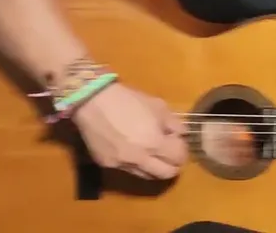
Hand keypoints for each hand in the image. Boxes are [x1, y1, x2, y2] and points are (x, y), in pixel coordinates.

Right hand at [71, 83, 187, 179]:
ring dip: (155, 167)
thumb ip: (174, 123)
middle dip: (173, 166)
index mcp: (154, 143)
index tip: (179, 143)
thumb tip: (183, 134)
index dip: (182, 152)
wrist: (93, 102)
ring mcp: (121, 164)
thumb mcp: (158, 106)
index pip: (178, 159)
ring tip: (153, 153)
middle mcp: (139, 159)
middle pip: (165, 174)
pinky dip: (136, 163)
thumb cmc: (128, 100)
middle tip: (171, 154)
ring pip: (146, 175)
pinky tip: (133, 149)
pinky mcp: (106, 164)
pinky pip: (128, 169)